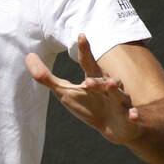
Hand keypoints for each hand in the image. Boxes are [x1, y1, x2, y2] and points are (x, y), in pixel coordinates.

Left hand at [25, 32, 140, 145]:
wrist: (116, 128)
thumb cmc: (90, 105)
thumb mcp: (65, 92)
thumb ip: (46, 77)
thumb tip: (28, 56)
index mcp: (95, 79)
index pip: (88, 63)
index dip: (84, 50)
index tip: (81, 35)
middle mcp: (109, 88)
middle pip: (104, 80)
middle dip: (97, 78)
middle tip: (87, 79)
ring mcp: (121, 104)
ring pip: (120, 96)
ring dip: (115, 91)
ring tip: (110, 84)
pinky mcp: (130, 119)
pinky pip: (135, 118)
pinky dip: (136, 116)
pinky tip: (133, 115)